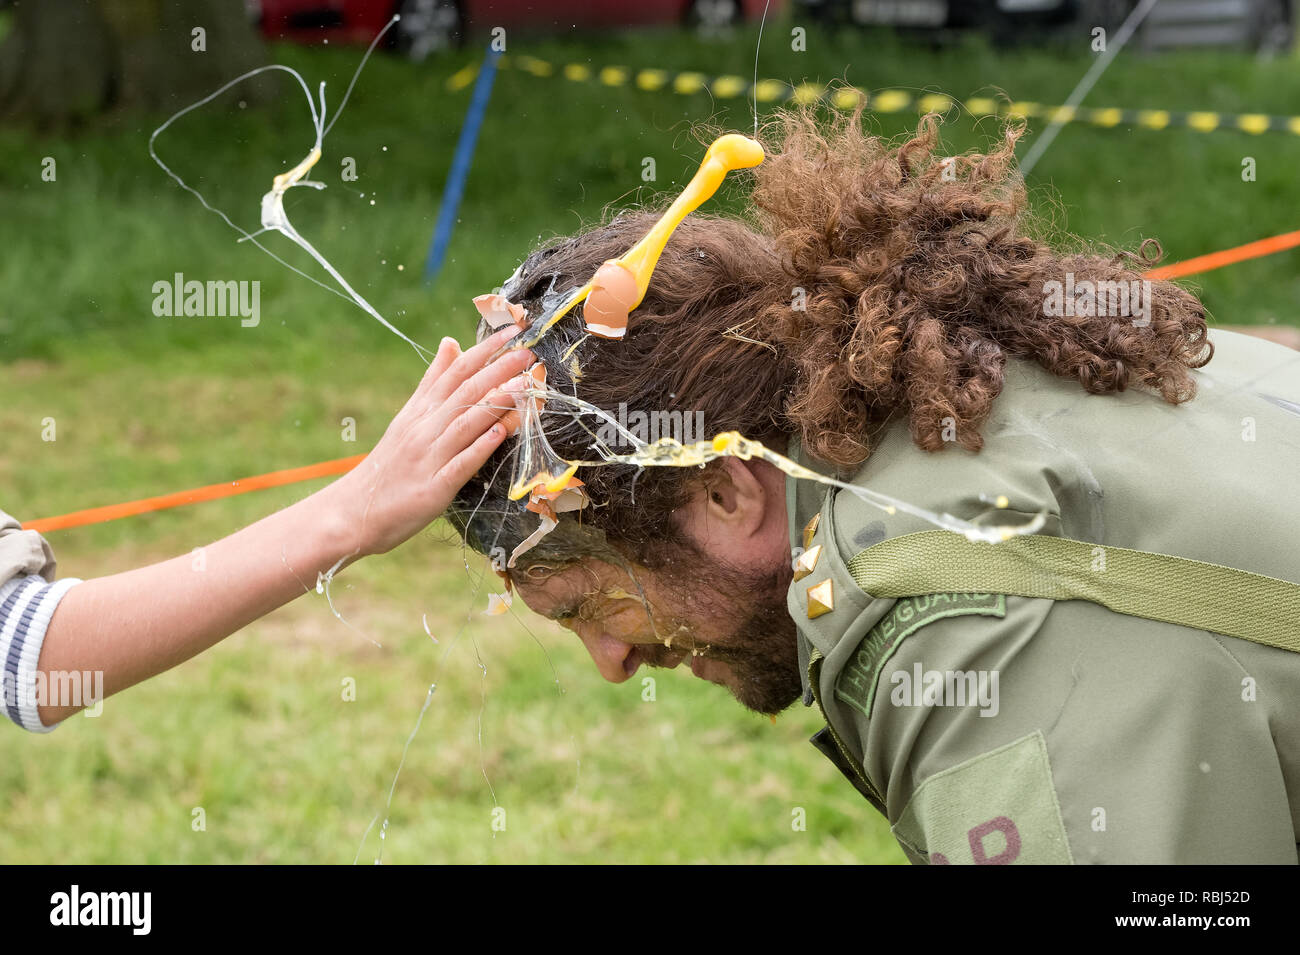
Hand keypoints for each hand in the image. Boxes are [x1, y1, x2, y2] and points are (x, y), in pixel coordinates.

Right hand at [326, 325, 533, 556]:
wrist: (353, 511)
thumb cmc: (389, 465)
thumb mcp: (408, 417)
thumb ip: (432, 382)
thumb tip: (450, 342)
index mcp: (420, 411)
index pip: (456, 371)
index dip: (485, 350)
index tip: (512, 330)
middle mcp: (424, 429)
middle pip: (464, 392)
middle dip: (498, 369)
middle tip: (528, 351)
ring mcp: (428, 458)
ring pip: (466, 424)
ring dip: (496, 402)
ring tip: (524, 385)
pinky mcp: (433, 488)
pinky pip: (460, 464)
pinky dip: (480, 447)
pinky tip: (500, 432)